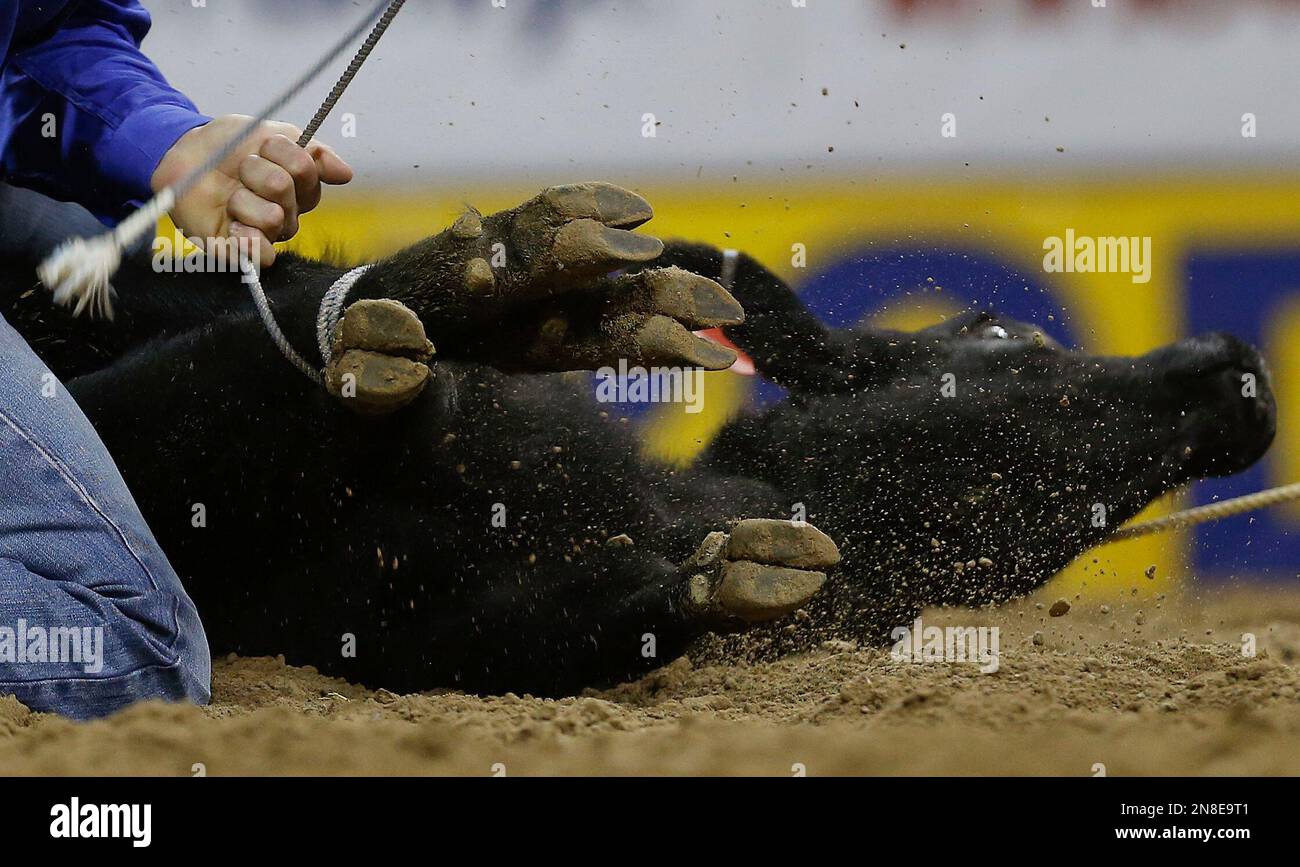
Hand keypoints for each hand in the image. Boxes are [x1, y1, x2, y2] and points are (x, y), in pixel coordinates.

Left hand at [151, 114, 352, 267]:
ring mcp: (265, 233)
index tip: (261, 146)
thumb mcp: (273, 135)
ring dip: (242, 198)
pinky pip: (260, 255)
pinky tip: (232, 224)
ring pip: (272, 218)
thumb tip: (346, 174)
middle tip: (240, 170)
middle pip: (284, 190)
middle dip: (255, 171)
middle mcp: (287, 214)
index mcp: (300, 188)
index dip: (280, 153)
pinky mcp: (240, 251)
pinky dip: (247, 240)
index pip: (306, 170)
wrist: (185, 156)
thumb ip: (314, 153)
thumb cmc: (232, 146)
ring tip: (228, 195)